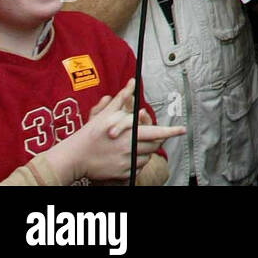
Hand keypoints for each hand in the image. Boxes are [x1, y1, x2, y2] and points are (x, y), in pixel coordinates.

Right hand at [52, 80, 183, 183]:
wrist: (74, 157)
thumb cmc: (90, 134)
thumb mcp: (106, 114)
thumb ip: (122, 98)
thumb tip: (132, 82)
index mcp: (130, 133)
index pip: (157, 132)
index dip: (171, 131)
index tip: (183, 129)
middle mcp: (131, 149)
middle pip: (154, 145)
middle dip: (154, 140)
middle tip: (144, 136)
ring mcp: (127, 163)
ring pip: (147, 157)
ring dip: (144, 152)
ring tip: (129, 146)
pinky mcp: (123, 174)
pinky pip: (137, 169)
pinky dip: (135, 163)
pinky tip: (124, 157)